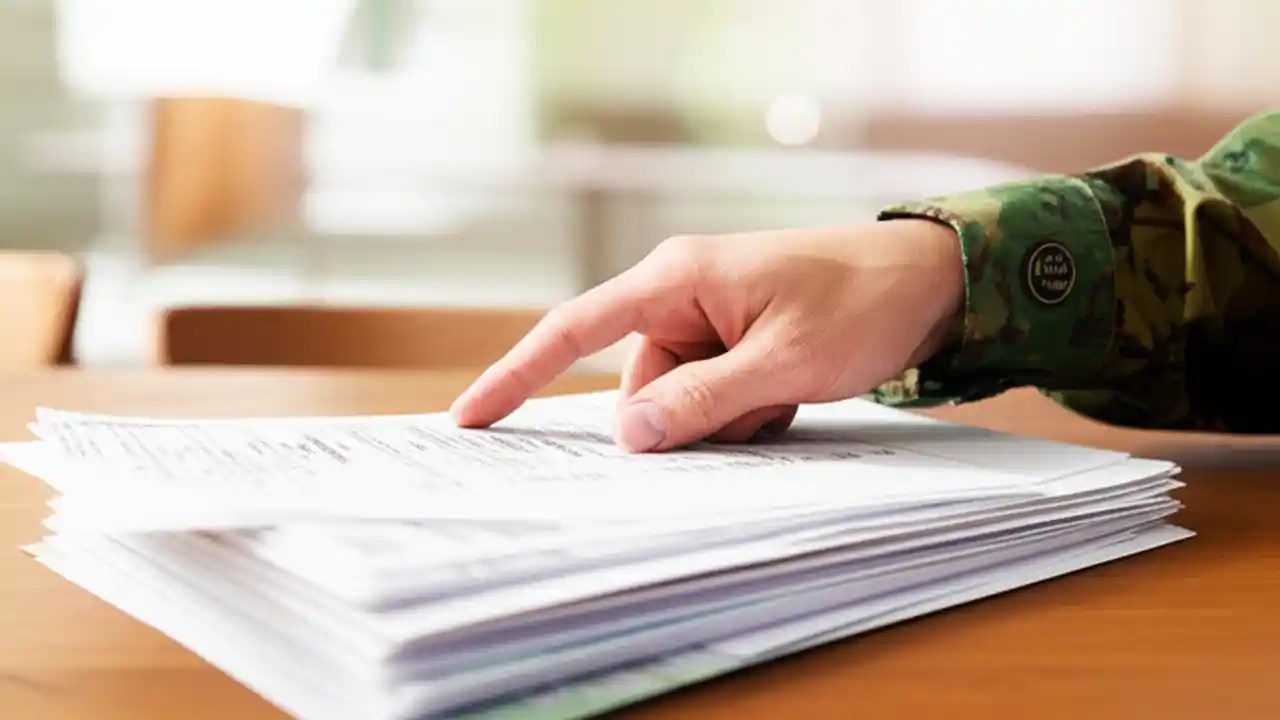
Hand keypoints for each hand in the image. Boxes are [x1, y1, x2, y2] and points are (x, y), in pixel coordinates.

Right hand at [451, 219, 963, 451]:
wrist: (931, 281)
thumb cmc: (862, 302)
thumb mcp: (783, 362)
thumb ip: (702, 401)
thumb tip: (627, 435)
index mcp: (677, 278)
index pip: (576, 329)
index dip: (517, 374)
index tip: (471, 417)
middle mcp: (682, 294)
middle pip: (644, 386)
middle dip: (692, 416)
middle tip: (762, 403)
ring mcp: (710, 319)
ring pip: (682, 401)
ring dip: (730, 417)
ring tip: (788, 391)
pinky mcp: (734, 340)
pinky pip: (715, 398)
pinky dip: (748, 410)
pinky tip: (793, 390)